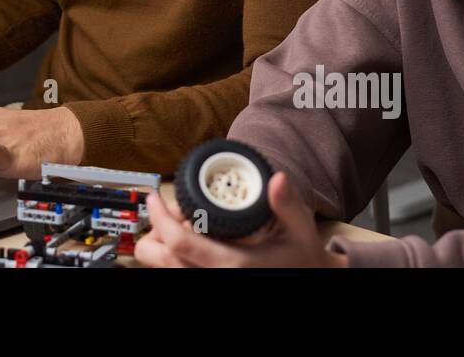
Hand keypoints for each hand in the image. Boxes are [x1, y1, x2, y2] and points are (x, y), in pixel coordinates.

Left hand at [134, 171, 349, 267]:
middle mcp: (216, 277)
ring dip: (163, 244)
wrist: (309, 278)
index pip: (179, 243)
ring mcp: (210, 284)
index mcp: (232, 264)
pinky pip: (174, 272)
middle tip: (171, 212)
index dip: (159, 218)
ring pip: (161, 267)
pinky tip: (192, 243)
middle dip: (155, 230)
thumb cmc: (301, 257)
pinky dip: (174, 257)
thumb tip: (277, 178)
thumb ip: (286, 203)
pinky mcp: (210, 285)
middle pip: (158, 258)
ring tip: (184, 227)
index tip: (154, 197)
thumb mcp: (299, 228)